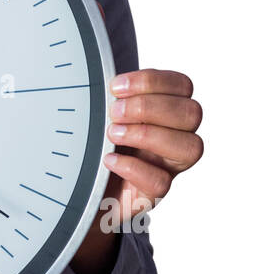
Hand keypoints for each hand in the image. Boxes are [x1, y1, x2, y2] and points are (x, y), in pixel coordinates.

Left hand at [103, 68, 203, 216]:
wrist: (80, 189)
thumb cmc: (93, 145)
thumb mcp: (101, 114)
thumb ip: (112, 97)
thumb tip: (100, 79)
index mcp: (165, 111)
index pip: (182, 86)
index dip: (152, 82)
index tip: (116, 87)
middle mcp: (174, 137)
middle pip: (192, 113)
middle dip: (149, 107)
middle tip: (114, 112)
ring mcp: (167, 167)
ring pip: (190, 147)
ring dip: (147, 134)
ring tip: (112, 134)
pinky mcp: (152, 194)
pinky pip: (161, 182)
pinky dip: (134, 167)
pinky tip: (109, 160)